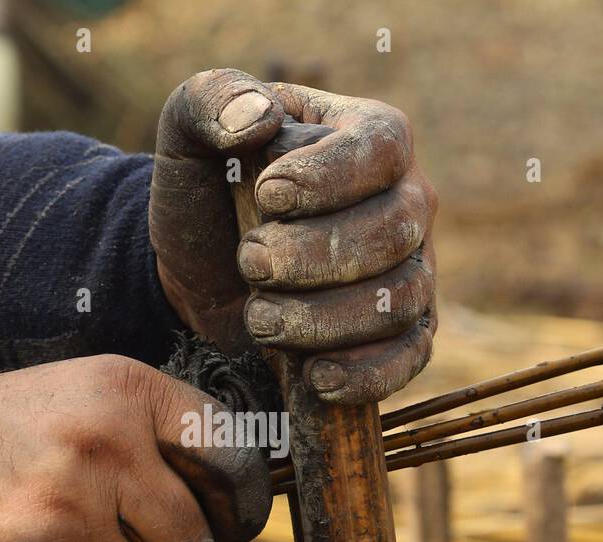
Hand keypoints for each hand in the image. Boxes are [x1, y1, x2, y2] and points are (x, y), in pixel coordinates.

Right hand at [0, 356, 270, 541]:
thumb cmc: (6, 434)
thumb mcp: (90, 398)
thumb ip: (164, 440)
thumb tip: (243, 509)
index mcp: (129, 391)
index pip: (236, 461)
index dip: (242, 508)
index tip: (227, 526)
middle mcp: (102, 445)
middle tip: (106, 539)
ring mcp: (61, 512)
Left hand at [149, 69, 437, 404]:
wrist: (200, 272)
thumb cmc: (206, 192)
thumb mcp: (188, 133)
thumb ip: (212, 101)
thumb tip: (258, 118)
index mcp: (370, 134)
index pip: (380, 148)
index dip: (329, 178)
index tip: (269, 198)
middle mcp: (407, 200)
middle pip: (393, 232)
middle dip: (315, 257)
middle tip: (251, 263)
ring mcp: (413, 269)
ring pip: (399, 301)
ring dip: (323, 319)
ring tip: (260, 319)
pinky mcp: (404, 332)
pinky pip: (410, 358)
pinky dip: (367, 374)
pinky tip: (316, 379)